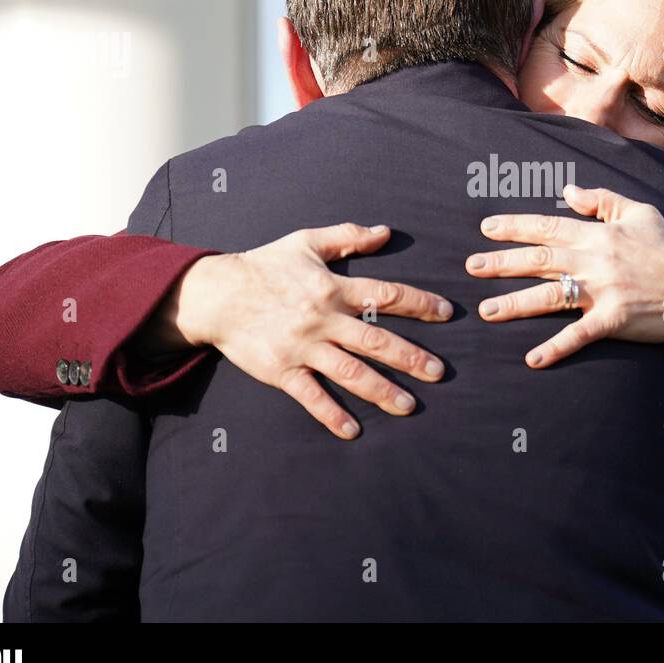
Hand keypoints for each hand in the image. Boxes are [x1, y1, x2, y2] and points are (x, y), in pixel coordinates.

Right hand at [142, 224, 451, 438]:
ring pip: (349, 372)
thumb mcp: (306, 242)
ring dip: (381, 390)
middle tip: (438, 371)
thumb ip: (347, 237)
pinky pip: (311, 396)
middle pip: (374, 339)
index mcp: (332, 287)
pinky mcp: (281, 370)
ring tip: (409, 405)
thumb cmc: (264, 266)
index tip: (447, 313)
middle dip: (410, 356)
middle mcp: (321, 319)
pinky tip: (353, 431)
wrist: (216, 295)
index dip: (419, 303)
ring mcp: (302, 347)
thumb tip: (386, 231)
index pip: (385, 295)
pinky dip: (331, 414)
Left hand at [465, 184, 663, 367]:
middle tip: (471, 266)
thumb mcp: (640, 212)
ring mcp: (602, 292)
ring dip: (515, 303)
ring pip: (549, 296)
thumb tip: (568, 190)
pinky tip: (532, 359)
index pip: (547, 226)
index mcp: (598, 234)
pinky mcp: (612, 320)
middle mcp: (594, 261)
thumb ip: (603, 199)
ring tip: (487, 311)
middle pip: (539, 259)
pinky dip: (556, 348)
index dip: (514, 227)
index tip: (486, 228)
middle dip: (502, 262)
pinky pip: (579, 335)